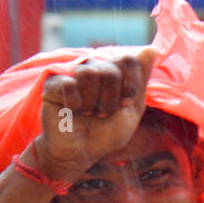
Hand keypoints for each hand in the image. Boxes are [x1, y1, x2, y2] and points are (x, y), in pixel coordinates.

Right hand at [34, 46, 157, 183]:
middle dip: (111, 99)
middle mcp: (93, 67)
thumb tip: (151, 49)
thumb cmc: (106, 134)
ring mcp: (71, 73)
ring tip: (89, 113)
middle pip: (110, 69)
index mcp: (113, 71)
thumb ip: (141, 81)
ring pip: (88, 73)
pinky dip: (75, 103)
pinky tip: (72, 110)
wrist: (80, 154)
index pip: (128, 59)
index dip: (131, 84)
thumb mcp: (132, 111)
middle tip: (103, 114)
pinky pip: (68, 84)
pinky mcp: (52, 83)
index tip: (126, 103)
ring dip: (93, 102)